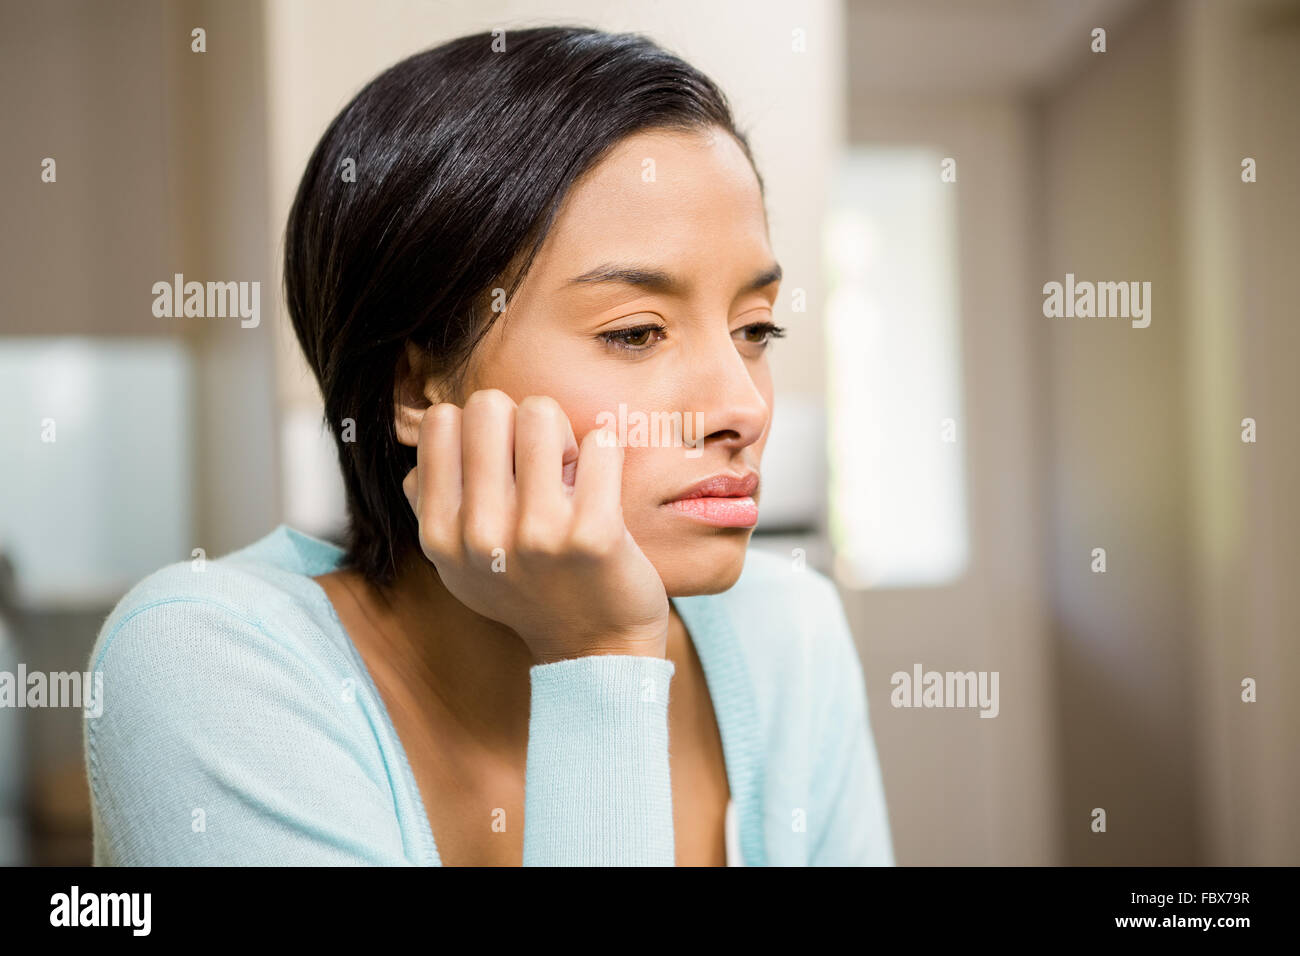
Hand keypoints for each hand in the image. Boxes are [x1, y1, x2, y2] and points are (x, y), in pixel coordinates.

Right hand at [402, 389, 669, 663]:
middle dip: (520, 423)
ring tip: (571, 480)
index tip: (501, 466)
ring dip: (563, 438)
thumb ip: (433, 498)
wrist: (594, 651)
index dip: (478, 430)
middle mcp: (480, 536)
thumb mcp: (459, 560)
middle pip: (488, 405)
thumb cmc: (530, 589)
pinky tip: (601, 490)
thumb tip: (432, 426)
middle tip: (542, 468)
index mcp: (439, 535)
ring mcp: (536, 536)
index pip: (441, 420)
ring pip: (541, 414)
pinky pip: (599, 443)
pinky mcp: (593, 536)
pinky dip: (604, 455)